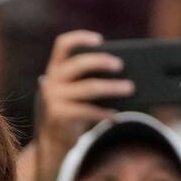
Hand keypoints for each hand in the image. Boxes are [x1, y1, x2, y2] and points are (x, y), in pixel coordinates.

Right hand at [34, 30, 133, 180]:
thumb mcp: (75, 91)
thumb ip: (88, 78)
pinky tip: (115, 115)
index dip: (80, 38)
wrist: (51, 141)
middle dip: (101, 62)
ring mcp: (52, 99)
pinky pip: (87, 110)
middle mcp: (50, 82)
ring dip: (112, 87)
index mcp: (55, 70)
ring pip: (88, 87)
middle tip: (121, 65)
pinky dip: (104, 112)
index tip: (100, 40)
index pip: (63, 45)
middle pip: (78, 64)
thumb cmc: (71, 110)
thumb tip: (124, 71)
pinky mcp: (58, 116)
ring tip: (130, 88)